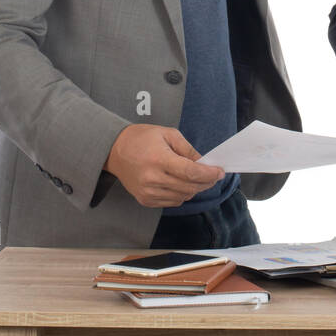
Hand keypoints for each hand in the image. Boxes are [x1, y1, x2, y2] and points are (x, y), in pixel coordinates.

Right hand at [103, 125, 224, 207]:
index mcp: (159, 159)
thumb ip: (188, 150)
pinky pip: (172, 202)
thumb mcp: (168, 134)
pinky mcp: (145, 200)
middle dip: (206, 182)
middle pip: (189, 187)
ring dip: (194, 189)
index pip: (191, 173)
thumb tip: (205, 163)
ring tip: (196, 177)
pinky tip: (180, 183)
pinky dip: (181, 194)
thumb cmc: (142, 138)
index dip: (209, 174)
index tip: (220, 171)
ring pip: (183, 197)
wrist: (115, 150)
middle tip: (214, 175)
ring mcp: (148, 192)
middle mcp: (153, 179)